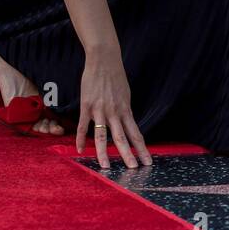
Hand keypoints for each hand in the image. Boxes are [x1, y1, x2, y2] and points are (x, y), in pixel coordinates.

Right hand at [75, 42, 151, 170]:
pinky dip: (80, 139)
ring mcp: (100, 110)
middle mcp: (115, 112)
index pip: (136, 134)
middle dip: (128, 155)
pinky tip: (81, 150)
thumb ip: (124, 110)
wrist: (104, 60)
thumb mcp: (125, 95)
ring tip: (106, 167)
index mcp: (126, 110)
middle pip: (122, 138)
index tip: (147, 161)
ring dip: (104, 153)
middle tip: (133, 169)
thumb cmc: (115, 76)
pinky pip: (82, 126)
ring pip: (102, 136)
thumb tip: (126, 123)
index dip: (142, 149)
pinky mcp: (86, 106)